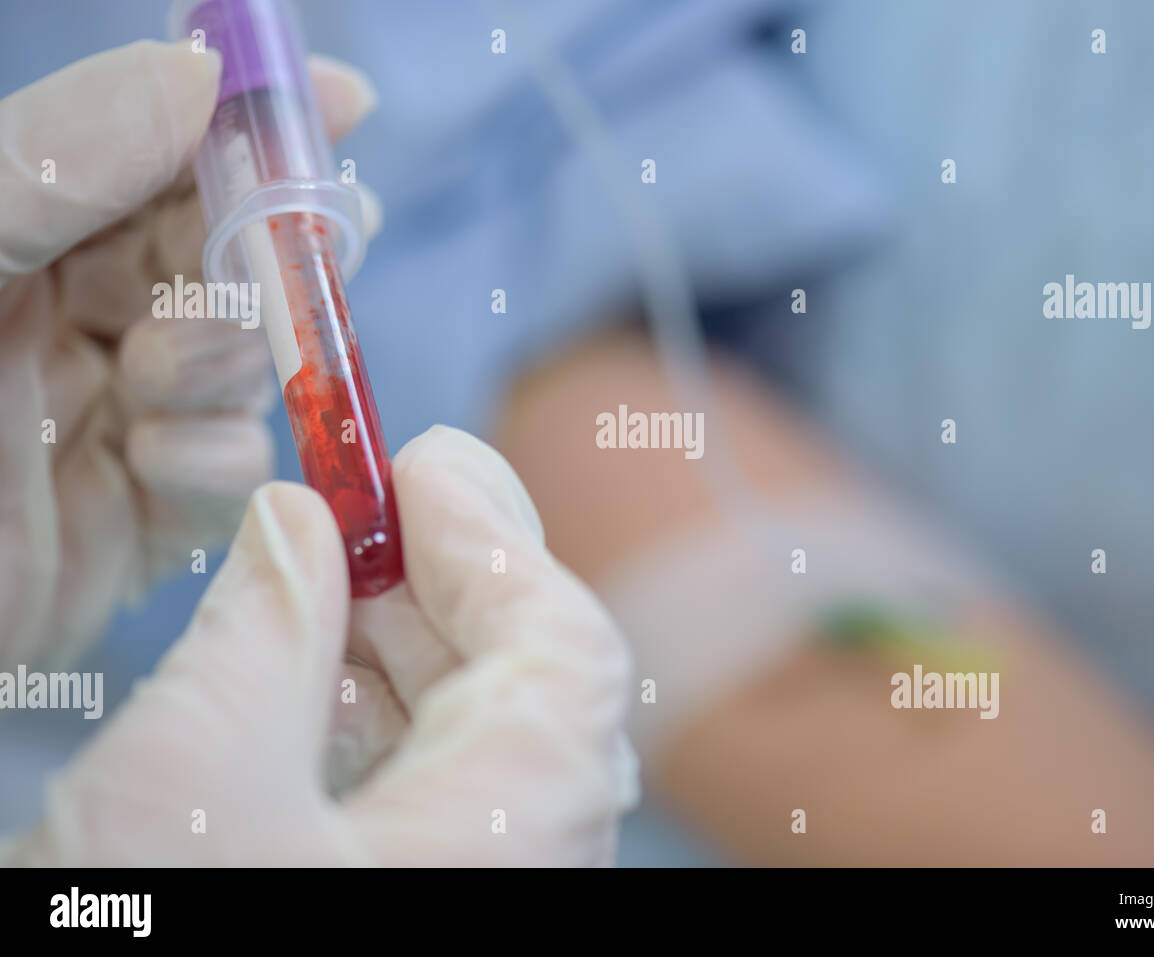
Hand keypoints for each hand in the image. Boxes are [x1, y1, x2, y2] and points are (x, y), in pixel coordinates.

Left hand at [0, 40, 378, 668]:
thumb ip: (54, 162)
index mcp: (32, 234)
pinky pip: (231, 468)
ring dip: (225, 360)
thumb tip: (195, 72)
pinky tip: (150, 460)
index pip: (165, 156)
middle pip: (229, 259)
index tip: (342, 98)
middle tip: (310, 246)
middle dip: (268, 253)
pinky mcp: (152, 514)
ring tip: (156, 371)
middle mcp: (86, 316)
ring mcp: (127, 414)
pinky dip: (211, 457)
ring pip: (246, 362)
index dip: (253, 124)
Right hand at [3, 427, 637, 865]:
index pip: (564, 643)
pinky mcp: (425, 902)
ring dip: (404, 650)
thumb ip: (264, 629)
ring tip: (322, 582)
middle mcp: (526, 865)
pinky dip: (375, 728)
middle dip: (444, 585)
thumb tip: (297, 524)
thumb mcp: (193, 783)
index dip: (496, 537)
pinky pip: (430, 801)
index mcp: (515, 824)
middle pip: (528, 686)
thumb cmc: (150, 948)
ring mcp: (479, 888)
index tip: (419, 461)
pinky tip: (307, 686)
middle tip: (361, 510)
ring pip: (478, 743)